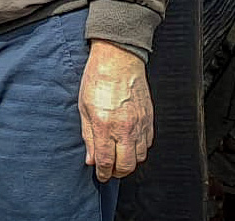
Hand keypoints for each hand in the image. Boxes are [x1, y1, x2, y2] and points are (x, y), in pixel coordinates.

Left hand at [77, 39, 152, 180]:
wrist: (119, 58)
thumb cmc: (98, 78)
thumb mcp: (84, 107)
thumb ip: (87, 136)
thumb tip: (90, 158)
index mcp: (105, 126)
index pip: (106, 161)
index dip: (103, 173)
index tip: (100, 175)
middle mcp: (125, 128)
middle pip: (126, 165)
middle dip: (117, 172)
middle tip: (110, 170)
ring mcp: (140, 124)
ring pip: (140, 157)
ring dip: (129, 162)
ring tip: (119, 158)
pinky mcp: (150, 118)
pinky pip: (148, 143)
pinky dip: (140, 149)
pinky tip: (130, 144)